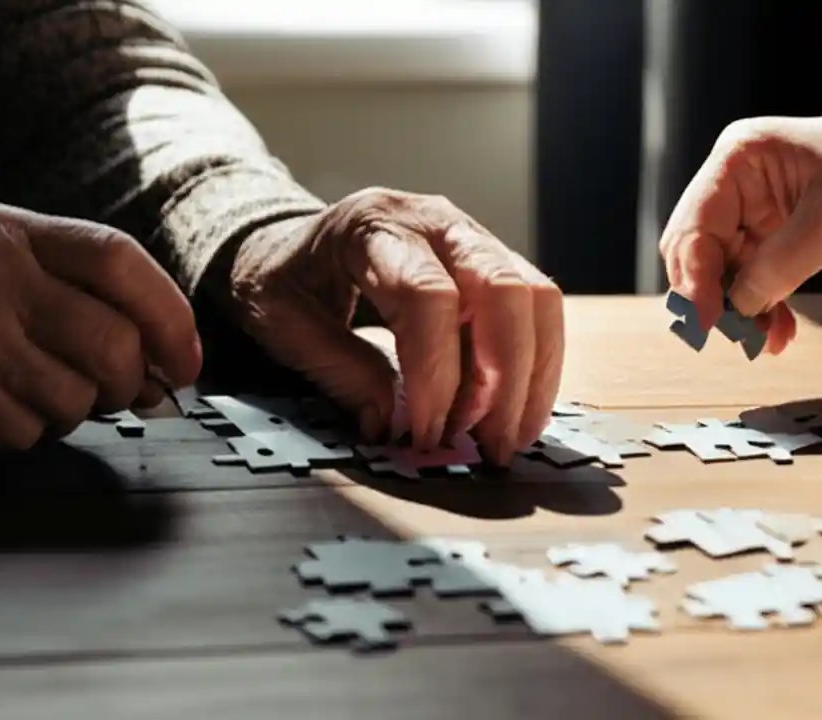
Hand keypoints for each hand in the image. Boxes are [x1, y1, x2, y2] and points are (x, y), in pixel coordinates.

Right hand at [0, 203, 200, 450]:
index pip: (118, 262)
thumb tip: (169, 376)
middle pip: (112, 344)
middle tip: (116, 387)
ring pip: (75, 399)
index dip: (170, 318)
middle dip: (129, 382)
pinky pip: (26, 433)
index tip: (187, 361)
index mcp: (15, 234)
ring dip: (74, 409)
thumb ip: (94, 303)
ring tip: (37, 385)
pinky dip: (25, 430)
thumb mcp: (15, 268)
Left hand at [224, 187, 562, 464]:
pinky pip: (538, 312)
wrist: (290, 242)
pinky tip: (513, 414)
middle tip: (485, 444)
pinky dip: (535, 369)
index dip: (437, 374)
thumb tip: (392, 425)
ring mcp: (473, 238)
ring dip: (531, 377)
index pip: (430, 296)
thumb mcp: (283, 323)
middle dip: (504, 378)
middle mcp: (436, 221)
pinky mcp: (494, 264)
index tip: (426, 434)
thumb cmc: (284, 279)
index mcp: (374, 226)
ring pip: (537, 298)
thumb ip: (340, 370)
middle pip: (503, 288)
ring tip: (505, 437)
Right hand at [658, 111, 821, 351]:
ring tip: (764, 341)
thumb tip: (735, 310)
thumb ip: (774, 269)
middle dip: (713, 296)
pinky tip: (779, 331)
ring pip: (727, 268)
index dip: (694, 281)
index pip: (694, 228)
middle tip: (732, 337)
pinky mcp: (781, 228)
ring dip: (742, 307)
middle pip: (699, 249)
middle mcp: (738, 179)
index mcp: (739, 160)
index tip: (706, 327)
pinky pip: (757, 273)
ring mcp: (758, 205)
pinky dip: (764, 302)